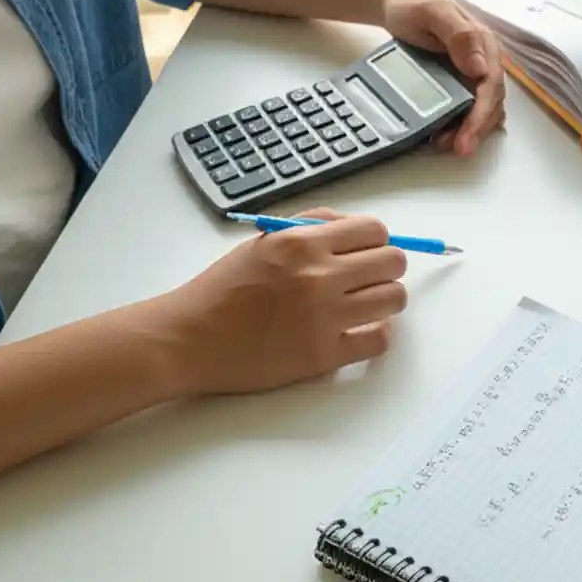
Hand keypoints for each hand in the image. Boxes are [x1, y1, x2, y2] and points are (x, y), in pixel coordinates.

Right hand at [156, 209, 406, 395]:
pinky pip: (379, 341)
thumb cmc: (222, 289)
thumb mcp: (263, 242)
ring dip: (384, 301)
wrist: (187, 339)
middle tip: (368, 280)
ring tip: (364, 306)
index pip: (375, 230)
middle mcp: (318, 276)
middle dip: (386, 269)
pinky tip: (356, 332)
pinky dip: (375, 336)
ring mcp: (323, 317)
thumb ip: (311, 227)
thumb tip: (355, 226)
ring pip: (394, 299)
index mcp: (302, 242)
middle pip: (393, 263)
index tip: (367, 252)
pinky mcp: (323, 355)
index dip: (377, 241)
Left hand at [380, 0, 506, 156]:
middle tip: (458, 150)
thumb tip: (479, 67)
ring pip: (483, 109)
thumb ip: (458, 35)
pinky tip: (447, 135)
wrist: (398, 5)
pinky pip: (470, 108)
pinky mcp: (462, 83)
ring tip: (445, 145)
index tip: (467, 135)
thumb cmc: (414, 6)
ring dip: (470, 131)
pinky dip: (463, 125)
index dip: (481, 113)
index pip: (491, 84)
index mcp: (484, 43)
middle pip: (491, 102)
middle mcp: (485, 61)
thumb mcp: (432, 13)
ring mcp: (474, 73)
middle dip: (476, 129)